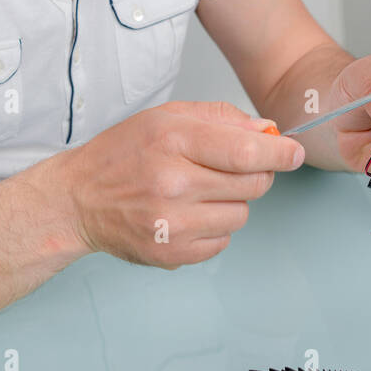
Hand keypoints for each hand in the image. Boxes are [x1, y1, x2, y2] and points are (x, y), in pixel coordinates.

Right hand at [64, 101, 304, 268]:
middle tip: (230, 168)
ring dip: (231, 202)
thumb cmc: (121, 154)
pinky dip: (214, 227)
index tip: (293, 153)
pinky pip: (222, 241)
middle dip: (255, 173)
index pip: (246, 152)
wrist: (77, 199)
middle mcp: (174, 184)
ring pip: (242, 215)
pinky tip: (187, 214)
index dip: (279, 153)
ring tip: (198, 192)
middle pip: (253, 184)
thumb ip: (220, 118)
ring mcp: (173, 223)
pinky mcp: (172, 253)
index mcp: (173, 141)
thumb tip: (267, 132)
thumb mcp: (165, 116)